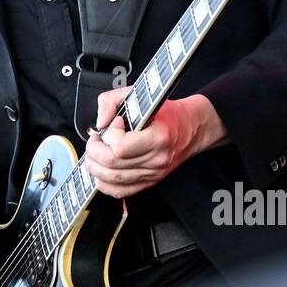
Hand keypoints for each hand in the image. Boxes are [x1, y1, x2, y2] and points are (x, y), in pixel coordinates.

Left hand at [84, 89, 228, 198]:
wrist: (192, 128)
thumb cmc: (169, 113)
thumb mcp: (141, 95)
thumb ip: (112, 101)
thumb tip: (100, 121)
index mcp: (158, 138)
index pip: (121, 147)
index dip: (110, 134)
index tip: (115, 123)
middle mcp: (156, 159)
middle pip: (112, 165)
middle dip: (94, 151)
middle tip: (96, 139)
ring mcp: (152, 174)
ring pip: (112, 180)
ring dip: (95, 166)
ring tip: (96, 152)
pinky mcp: (149, 182)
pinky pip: (119, 191)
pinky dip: (103, 182)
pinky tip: (101, 169)